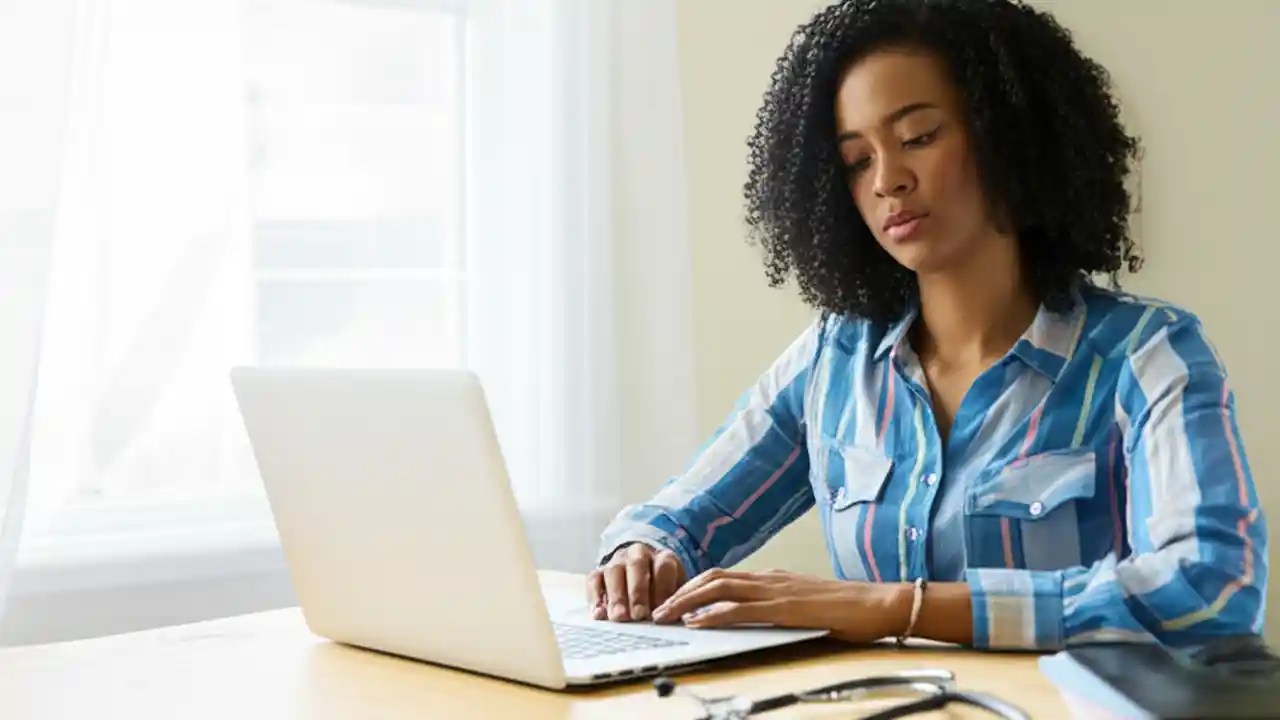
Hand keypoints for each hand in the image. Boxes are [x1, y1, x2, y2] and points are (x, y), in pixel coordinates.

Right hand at [586, 543, 688, 621]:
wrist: (641, 574)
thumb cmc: (663, 589)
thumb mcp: (676, 591)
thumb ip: (675, 602)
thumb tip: (678, 618)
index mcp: (662, 557)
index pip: (663, 566)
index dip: (663, 588)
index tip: (661, 610)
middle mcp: (638, 554)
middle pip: (636, 565)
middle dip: (637, 591)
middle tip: (639, 615)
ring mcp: (617, 561)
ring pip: (613, 571)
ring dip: (617, 596)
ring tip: (619, 618)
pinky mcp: (599, 571)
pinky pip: (593, 579)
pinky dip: (595, 597)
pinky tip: (599, 615)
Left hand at [649, 568, 910, 642]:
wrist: (879, 603)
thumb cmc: (846, 607)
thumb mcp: (803, 602)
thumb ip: (777, 604)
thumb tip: (752, 612)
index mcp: (772, 577)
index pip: (721, 577)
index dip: (692, 587)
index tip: (671, 601)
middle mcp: (769, 578)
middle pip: (712, 578)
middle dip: (679, 592)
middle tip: (657, 609)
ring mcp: (776, 591)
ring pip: (719, 589)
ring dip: (687, 601)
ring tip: (666, 615)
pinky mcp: (785, 608)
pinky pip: (742, 609)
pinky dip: (715, 614)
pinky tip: (699, 622)